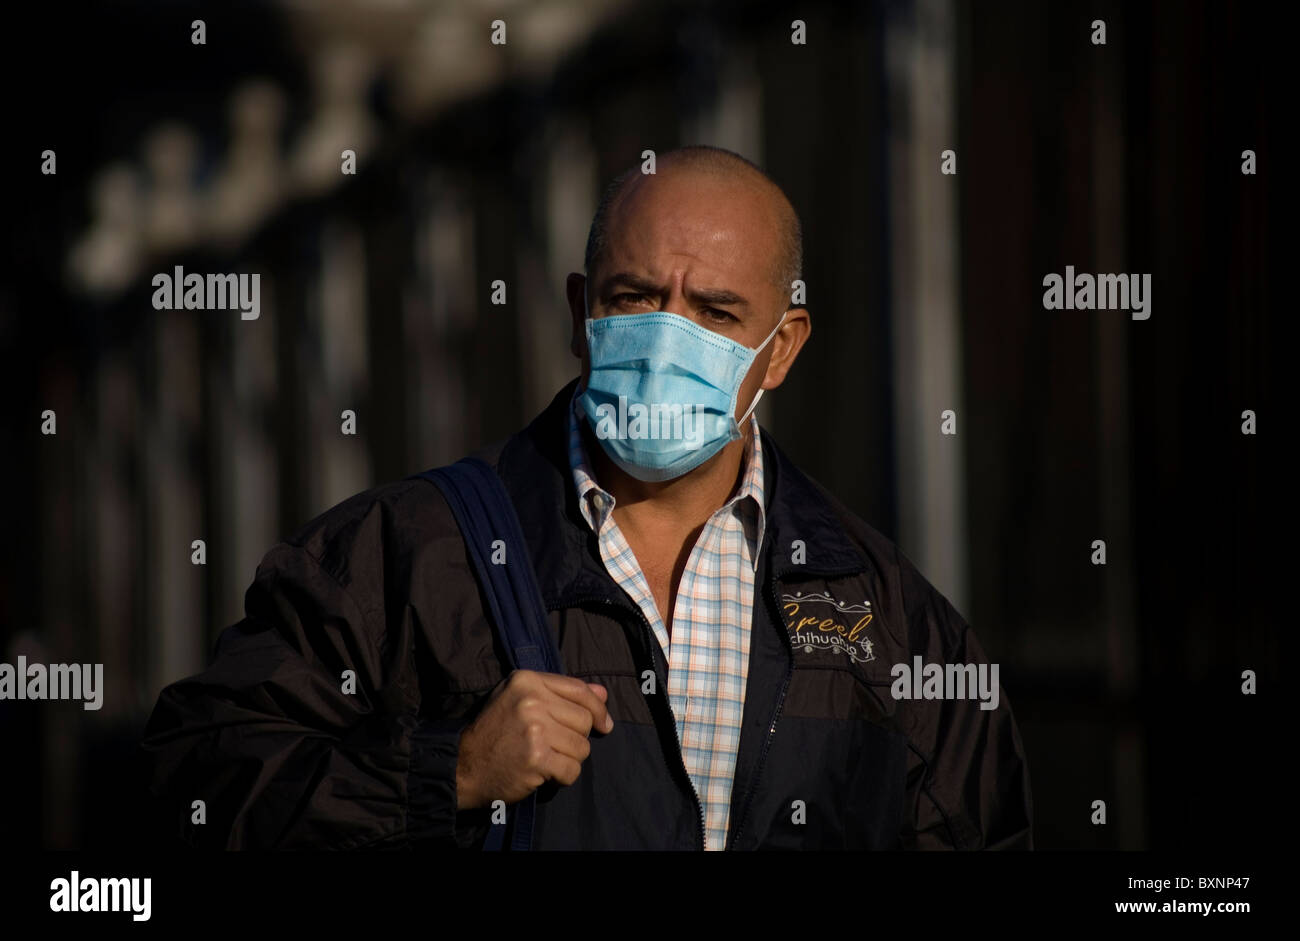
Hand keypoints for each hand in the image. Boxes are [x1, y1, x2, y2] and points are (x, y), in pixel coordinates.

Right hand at [455, 670, 613, 809]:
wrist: (463, 766)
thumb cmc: (495, 732)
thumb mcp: (520, 700)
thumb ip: (562, 693)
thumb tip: (604, 693)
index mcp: (527, 680)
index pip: (579, 690)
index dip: (598, 709)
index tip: (604, 724)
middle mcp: (531, 700)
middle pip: (584, 720)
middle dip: (576, 738)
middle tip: (555, 747)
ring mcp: (534, 729)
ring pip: (581, 747)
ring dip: (568, 759)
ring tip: (546, 759)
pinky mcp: (536, 758)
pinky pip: (572, 770)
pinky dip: (563, 777)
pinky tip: (544, 774)